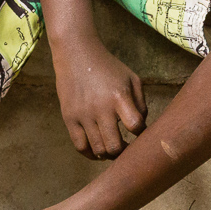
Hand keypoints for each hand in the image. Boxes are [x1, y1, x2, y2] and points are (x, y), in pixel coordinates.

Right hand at [52, 37, 146, 158]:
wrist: (77, 55)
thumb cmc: (109, 68)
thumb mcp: (131, 78)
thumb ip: (141, 103)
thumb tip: (141, 128)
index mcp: (119, 97)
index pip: (135, 126)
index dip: (141, 133)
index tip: (140, 133)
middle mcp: (100, 108)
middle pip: (114, 146)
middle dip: (124, 151)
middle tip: (127, 148)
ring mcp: (83, 115)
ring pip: (98, 149)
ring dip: (108, 154)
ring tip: (113, 149)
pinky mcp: (69, 119)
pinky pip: (80, 146)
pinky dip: (90, 154)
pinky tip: (98, 151)